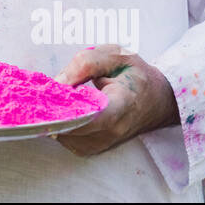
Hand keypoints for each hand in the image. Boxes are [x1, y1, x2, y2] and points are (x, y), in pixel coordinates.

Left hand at [51, 45, 179, 156]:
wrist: (157, 100)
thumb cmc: (136, 75)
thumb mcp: (115, 56)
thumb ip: (85, 64)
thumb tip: (58, 82)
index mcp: (122, 104)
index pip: (93, 115)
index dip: (66, 109)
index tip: (48, 96)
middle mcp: (113, 130)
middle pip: (71, 126)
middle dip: (52, 108)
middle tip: (46, 90)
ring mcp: (103, 143)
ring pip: (64, 133)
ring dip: (55, 115)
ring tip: (61, 96)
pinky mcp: (93, 148)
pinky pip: (66, 138)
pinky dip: (60, 123)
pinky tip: (67, 107)